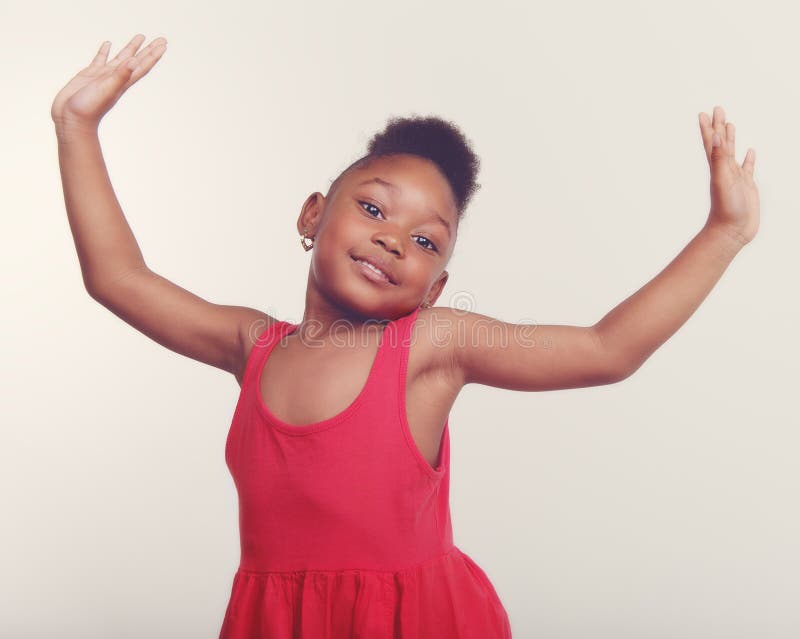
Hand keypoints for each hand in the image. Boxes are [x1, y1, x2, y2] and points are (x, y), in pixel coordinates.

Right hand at [51, 34, 166, 132]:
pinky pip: (100, 59)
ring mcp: (103, 76)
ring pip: (121, 58)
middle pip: (136, 60)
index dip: (153, 55)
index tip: (164, 44)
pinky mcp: (89, 75)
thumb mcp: (107, 89)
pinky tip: (108, 44)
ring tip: (140, 37)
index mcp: (123, 82)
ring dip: (131, 48)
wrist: (72, 119)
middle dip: (148, 50)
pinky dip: (104, 51)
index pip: (142, 66)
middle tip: (161, 39)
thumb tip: (135, 61)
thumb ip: (121, 76)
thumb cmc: (89, 108)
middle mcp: (116, 78)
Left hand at [698, 106, 759, 246]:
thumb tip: (717, 138)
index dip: (708, 128)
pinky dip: (748, 159)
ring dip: (731, 139)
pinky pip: (747, 168)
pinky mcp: (746, 186)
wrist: (731, 231)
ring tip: (730, 125)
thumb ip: (719, 159)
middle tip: (717, 109)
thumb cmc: (725, 208)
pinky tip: (749, 153)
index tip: (704, 113)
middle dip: (720, 126)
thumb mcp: (722, 180)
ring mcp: (736, 177)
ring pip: (733, 153)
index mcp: (718, 167)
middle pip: (722, 143)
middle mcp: (725, 170)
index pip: (712, 143)